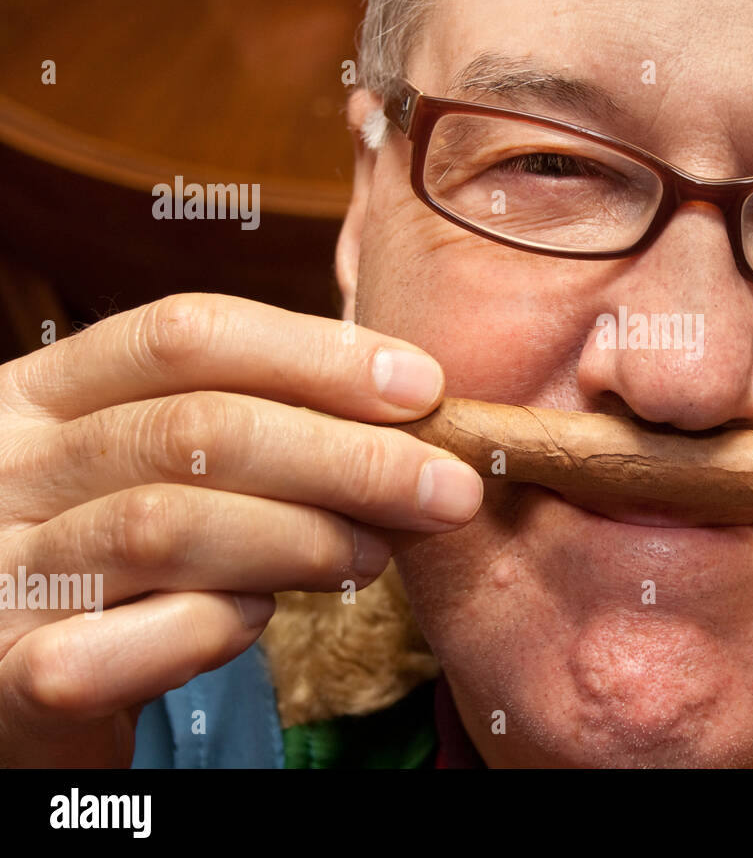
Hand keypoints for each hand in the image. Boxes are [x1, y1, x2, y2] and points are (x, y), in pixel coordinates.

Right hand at [0, 294, 481, 765]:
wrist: (21, 681)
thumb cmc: (121, 560)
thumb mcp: (167, 470)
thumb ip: (260, 431)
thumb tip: (414, 419)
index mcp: (43, 392)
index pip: (185, 334)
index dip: (317, 354)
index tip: (423, 385)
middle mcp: (7, 468)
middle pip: (194, 430)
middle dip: (347, 456)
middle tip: (445, 489)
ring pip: (169, 528)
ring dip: (304, 539)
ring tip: (375, 556)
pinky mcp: (8, 674)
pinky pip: (127, 645)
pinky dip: (218, 629)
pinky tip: (259, 618)